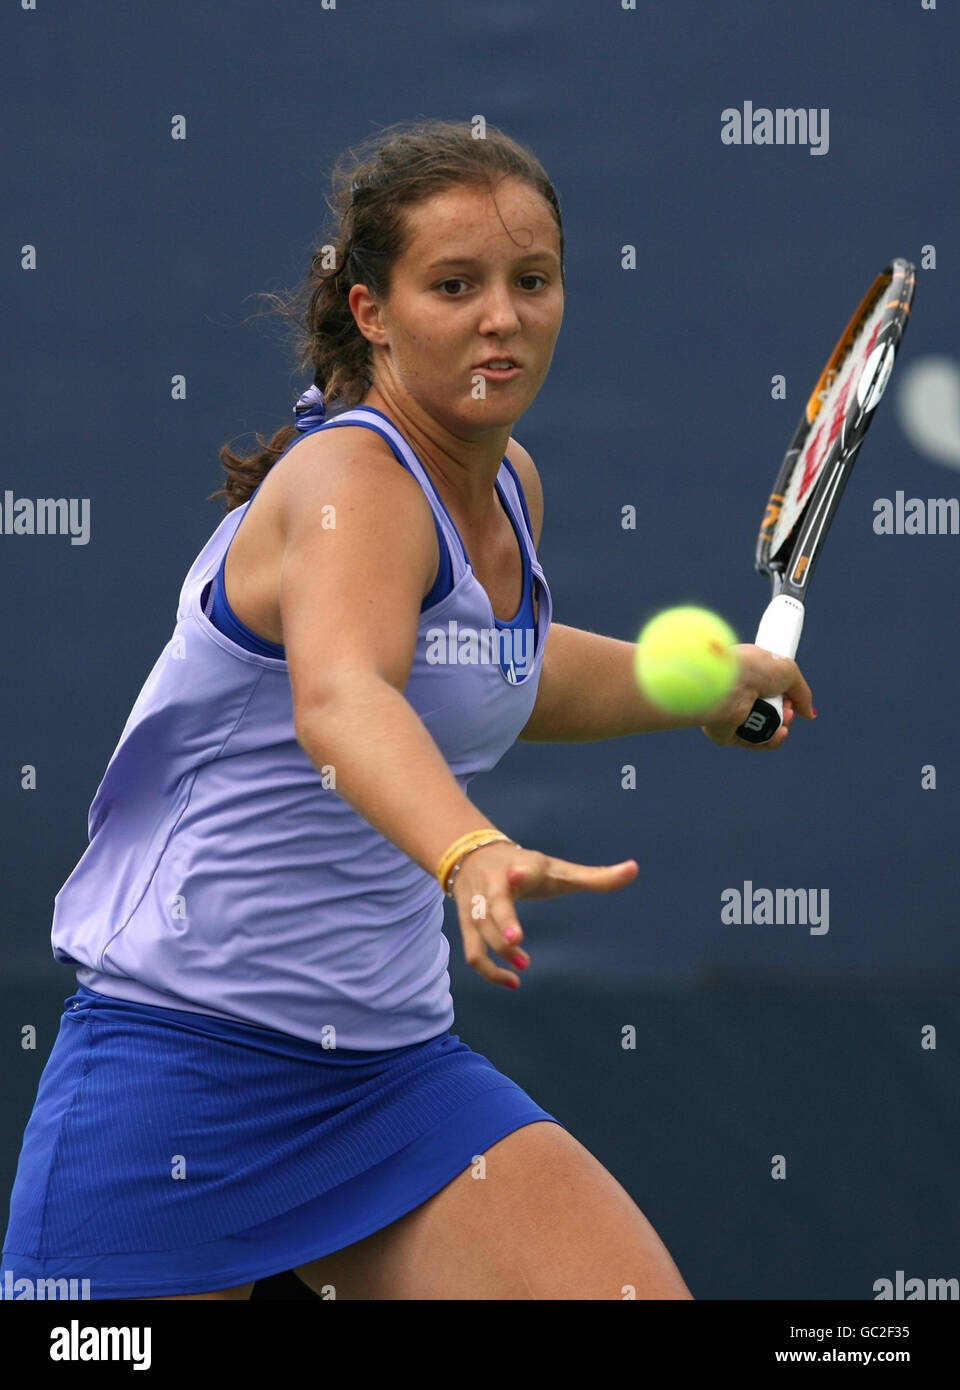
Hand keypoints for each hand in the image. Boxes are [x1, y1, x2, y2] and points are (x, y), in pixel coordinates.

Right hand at [450, 842, 638, 989]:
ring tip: (525, 965)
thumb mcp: (558, 870)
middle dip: (503, 921)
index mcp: (519, 868)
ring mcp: (476, 906)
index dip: (518, 873)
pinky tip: (512, 983)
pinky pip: (473, 953)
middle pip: (494, 905)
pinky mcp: (467, 925)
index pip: (519, 870)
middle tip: (519, 940)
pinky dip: (489, 972)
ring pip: (481, 931)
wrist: (474, 856)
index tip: (517, 875)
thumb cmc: (526, 867)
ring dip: (501, 951)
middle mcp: (493, 886)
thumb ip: (596, 876)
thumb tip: (635, 869)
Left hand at [700, 645, 816, 749]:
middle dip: (787, 713)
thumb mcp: (789, 671)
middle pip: (771, 712)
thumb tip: (809, 714)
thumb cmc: (754, 668)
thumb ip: (802, 694)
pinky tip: (781, 732)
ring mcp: (731, 714)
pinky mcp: (724, 733)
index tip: (792, 697)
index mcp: (748, 674)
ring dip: (782, 726)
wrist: (730, 683)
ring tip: (785, 718)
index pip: (770, 690)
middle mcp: (738, 694)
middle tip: (789, 708)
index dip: (786, 696)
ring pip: (765, 729)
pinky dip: (771, 740)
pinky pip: (754, 742)